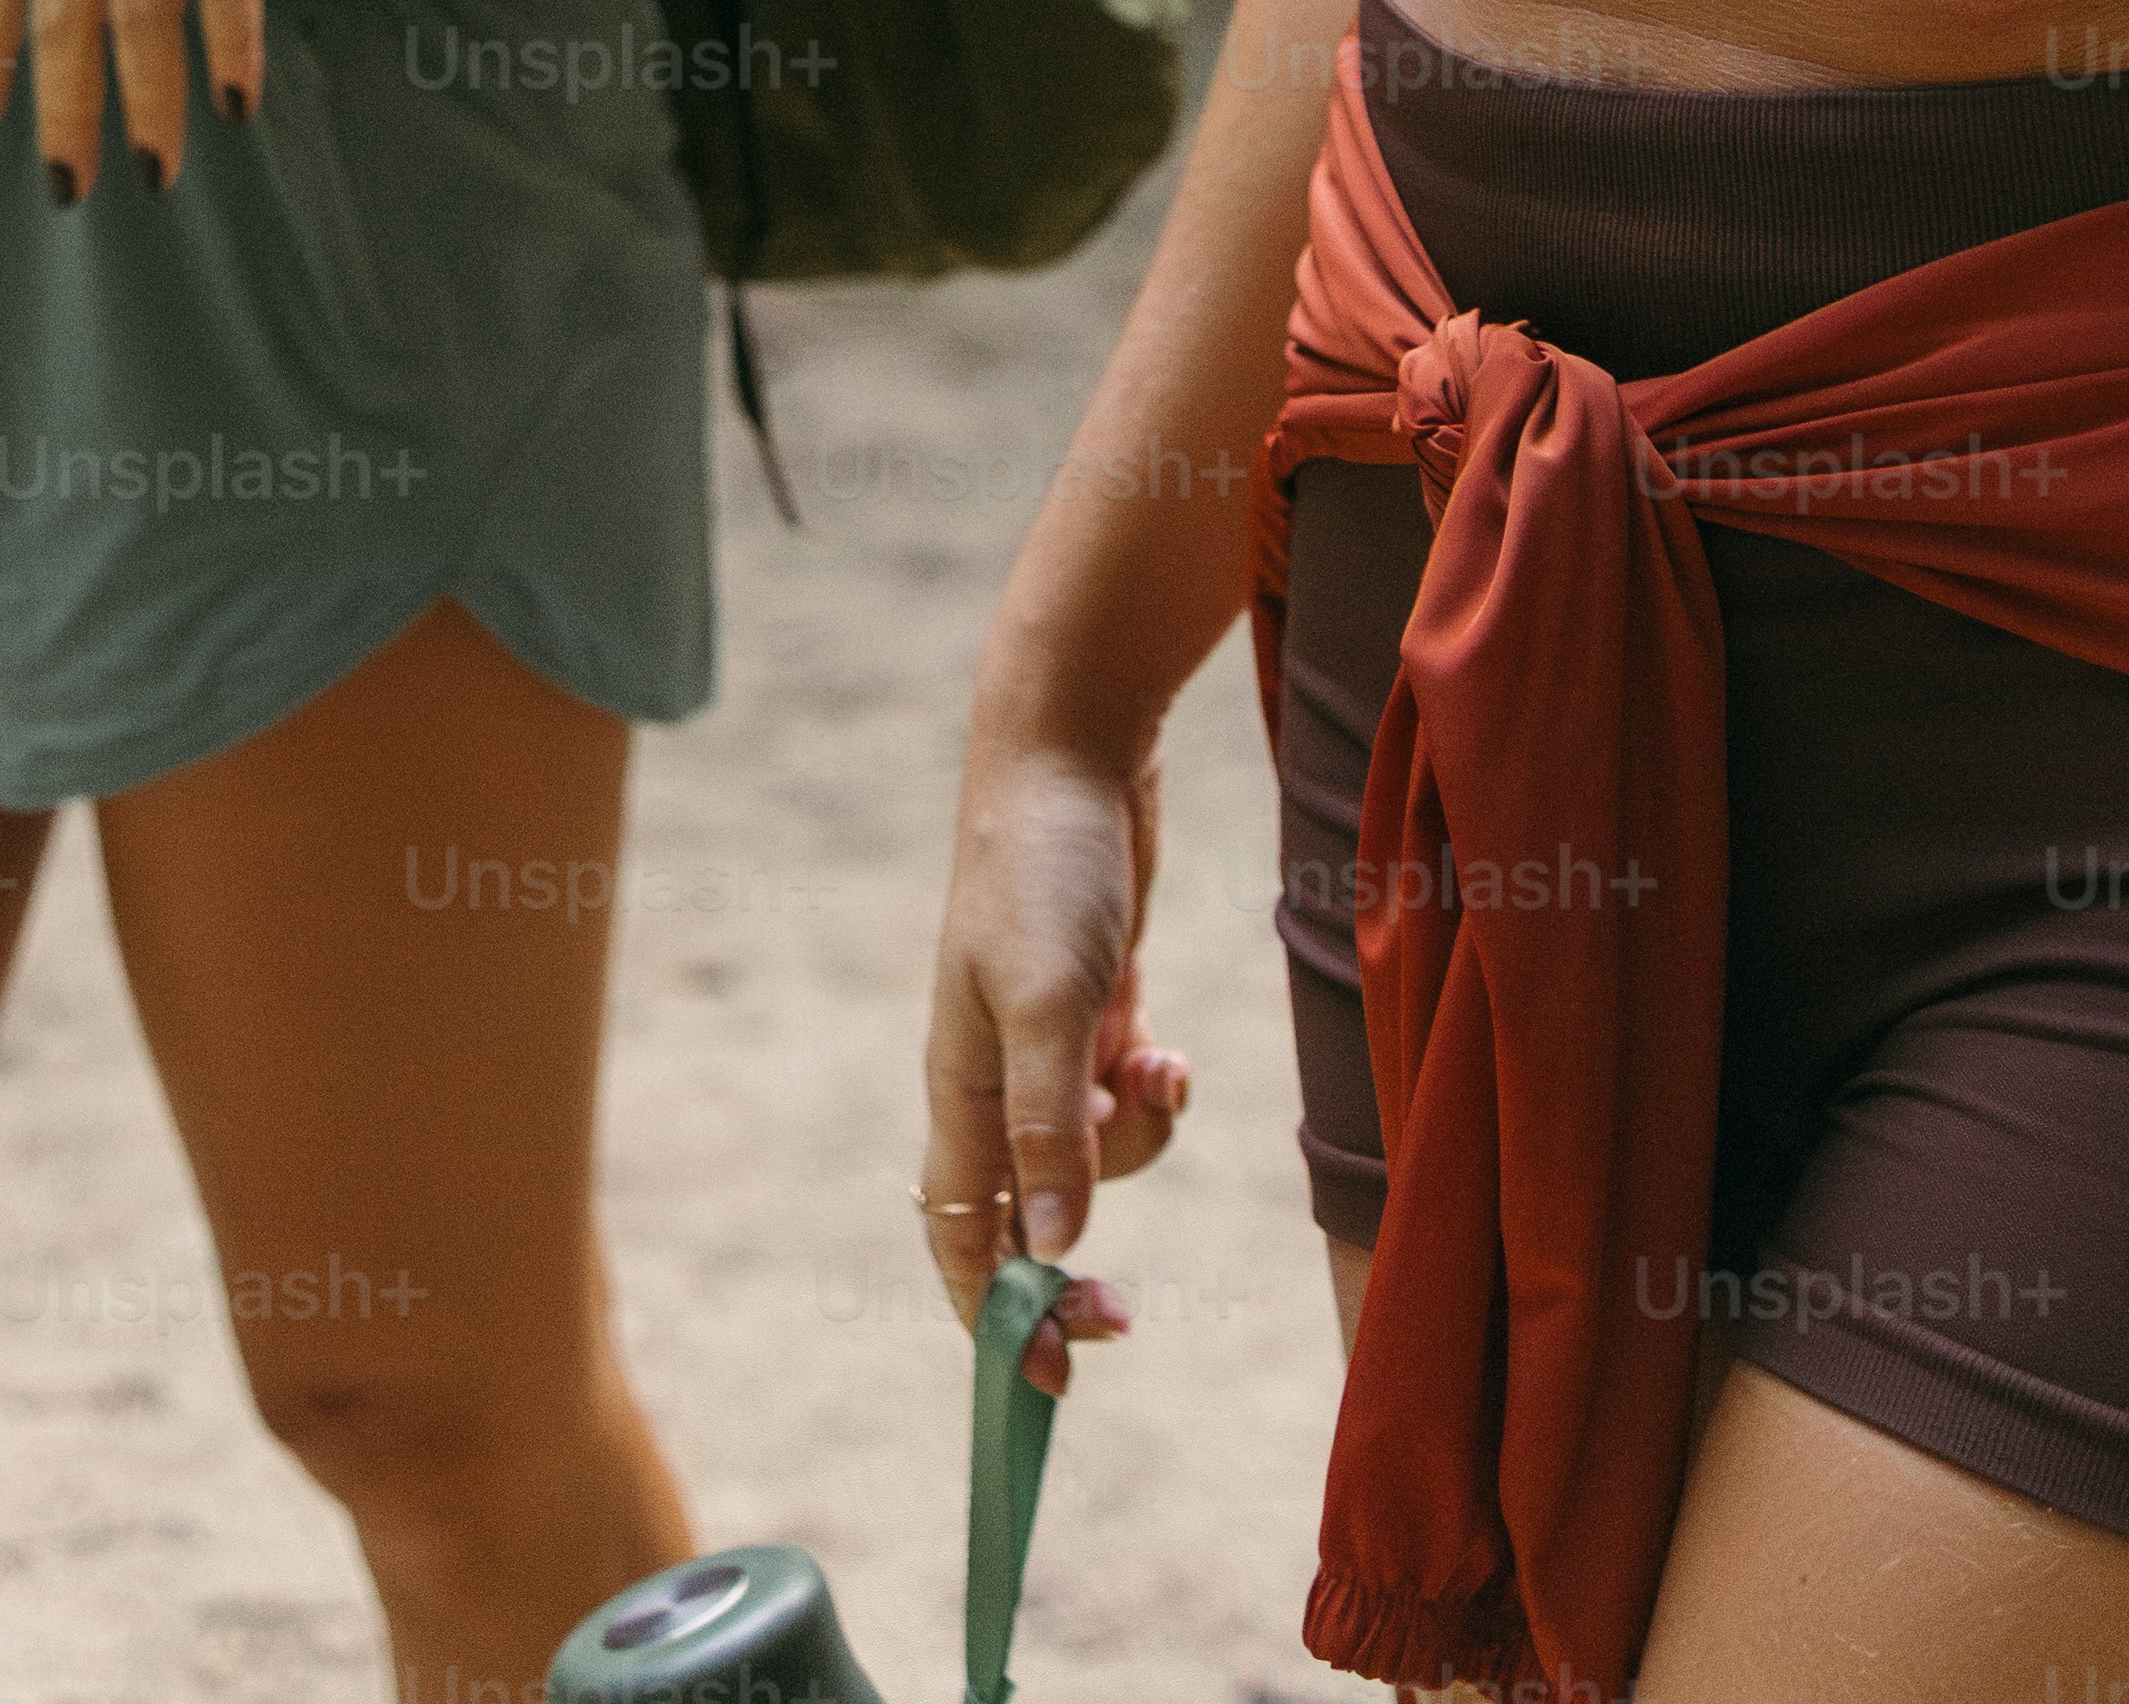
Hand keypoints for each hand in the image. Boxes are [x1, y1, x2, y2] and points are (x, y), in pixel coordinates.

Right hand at [919, 719, 1191, 1393]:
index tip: (1052, 1379)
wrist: (1072, 749)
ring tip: (1162, 1075)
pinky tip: (1170, 1050)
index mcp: (958, 1089)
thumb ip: (1048, 1125)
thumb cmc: (1044, 869)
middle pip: (1025, 1215)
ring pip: (1093, 1155)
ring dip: (1137, 1143)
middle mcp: (992, 1079)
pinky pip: (1125, 1095)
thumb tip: (1046, 1247)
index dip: (994, 1317)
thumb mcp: (1049, 1002)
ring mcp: (1043, 1043)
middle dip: (1072, 1266)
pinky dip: (1155, 1090)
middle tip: (1129, 1314)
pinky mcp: (1093, 1008)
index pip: (958, 1236)